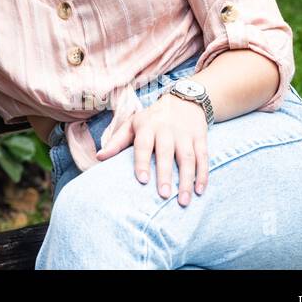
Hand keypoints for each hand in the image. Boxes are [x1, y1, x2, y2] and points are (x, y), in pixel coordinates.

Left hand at [94, 92, 208, 205]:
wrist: (184, 100)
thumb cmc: (152, 119)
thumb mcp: (132, 125)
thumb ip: (117, 142)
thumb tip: (98, 157)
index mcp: (147, 126)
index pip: (143, 145)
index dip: (142, 162)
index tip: (143, 180)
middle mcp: (166, 129)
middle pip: (166, 152)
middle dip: (166, 174)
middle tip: (164, 195)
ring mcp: (185, 134)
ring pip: (187, 157)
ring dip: (187, 180)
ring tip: (184, 201)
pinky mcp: (200, 138)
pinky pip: (203, 157)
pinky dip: (203, 175)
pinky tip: (200, 191)